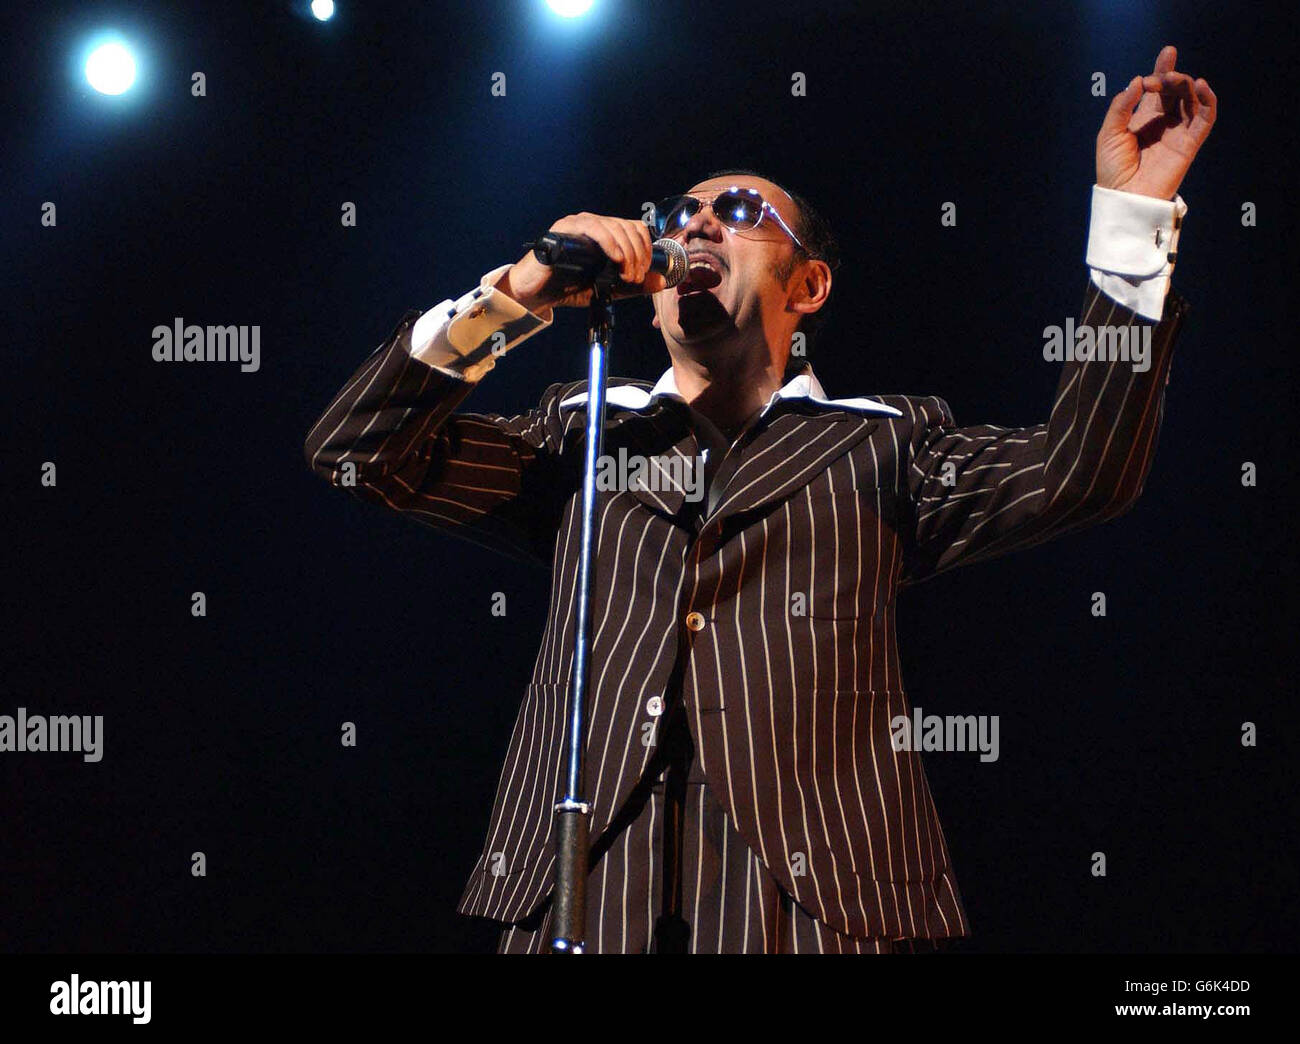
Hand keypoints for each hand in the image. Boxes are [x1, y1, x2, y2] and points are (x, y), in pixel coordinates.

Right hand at [497, 212, 668, 313]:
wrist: (538, 292)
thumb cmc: (568, 287)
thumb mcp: (607, 288)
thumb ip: (632, 286)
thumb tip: (661, 282)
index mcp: (606, 234)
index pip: (635, 228)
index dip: (646, 248)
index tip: (645, 272)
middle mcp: (594, 224)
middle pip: (628, 227)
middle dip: (638, 254)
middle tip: (634, 277)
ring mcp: (579, 223)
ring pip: (615, 227)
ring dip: (627, 252)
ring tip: (625, 275)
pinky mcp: (565, 228)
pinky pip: (594, 227)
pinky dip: (610, 242)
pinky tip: (615, 259)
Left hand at [1096, 44, 1216, 199]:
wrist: (1123, 197)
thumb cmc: (1112, 169)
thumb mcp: (1109, 133)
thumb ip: (1121, 107)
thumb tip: (1138, 80)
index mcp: (1143, 118)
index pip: (1158, 88)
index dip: (1164, 68)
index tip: (1167, 53)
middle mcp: (1163, 122)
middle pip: (1176, 90)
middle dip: (1172, 77)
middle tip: (1162, 76)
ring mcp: (1178, 132)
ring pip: (1191, 100)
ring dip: (1186, 85)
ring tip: (1176, 79)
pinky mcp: (1190, 143)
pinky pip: (1205, 118)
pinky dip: (1208, 100)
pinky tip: (1202, 86)